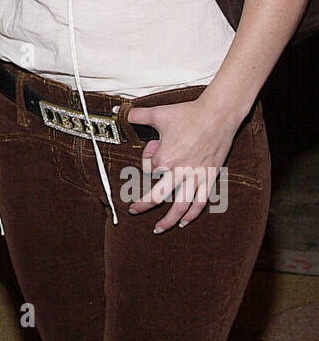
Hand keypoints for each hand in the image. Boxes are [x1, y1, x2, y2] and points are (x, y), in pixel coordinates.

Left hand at [126, 99, 238, 233]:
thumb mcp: (158, 113)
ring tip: (160, 228)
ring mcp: (196, 177)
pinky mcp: (209, 178)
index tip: (154, 146)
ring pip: (180, 206)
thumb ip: (137, 115)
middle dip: (143, 205)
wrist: (218, 114)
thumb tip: (121, 112)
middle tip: (134, 211)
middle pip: (158, 196)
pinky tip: (185, 221)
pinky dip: (192, 214)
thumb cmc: (188, 114)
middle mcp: (179, 171)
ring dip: (169, 220)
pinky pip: (200, 201)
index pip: (148, 168)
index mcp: (165, 158)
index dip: (148, 157)